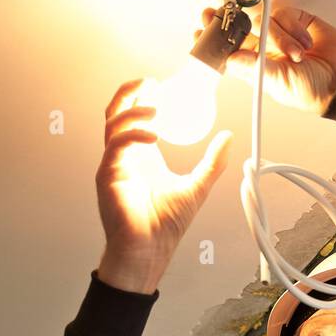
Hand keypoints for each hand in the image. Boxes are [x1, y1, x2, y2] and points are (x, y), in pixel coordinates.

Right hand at [95, 79, 233, 293]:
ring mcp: (114, 165)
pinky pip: (115, 146)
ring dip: (133, 111)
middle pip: (117, 112)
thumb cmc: (165, 225)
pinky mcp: (108, 176)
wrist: (150, 252)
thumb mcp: (197, 186)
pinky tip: (152, 135)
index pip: (136, 116)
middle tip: (150, 83)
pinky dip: (132, 135)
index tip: (159, 84)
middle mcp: (125, 156)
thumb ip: (212, 162)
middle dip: (130, 92)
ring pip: (113, 124)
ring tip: (155, 110)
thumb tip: (228, 137)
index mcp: (142, 155)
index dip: (144, 96)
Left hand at [194, 2, 335, 115]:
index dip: (215, 42)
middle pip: (239, 29)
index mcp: (256, 68)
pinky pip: (283, 15)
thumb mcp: (279, 84)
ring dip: (281, 38)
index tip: (201, 32)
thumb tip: (230, 58)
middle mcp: (265, 50)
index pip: (230, 51)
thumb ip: (255, 68)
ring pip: (264, 22)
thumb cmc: (312, 92)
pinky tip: (305, 43)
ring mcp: (279, 34)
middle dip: (227, 22)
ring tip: (297, 55)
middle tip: (214, 14)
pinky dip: (293, 29)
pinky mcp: (295, 21)